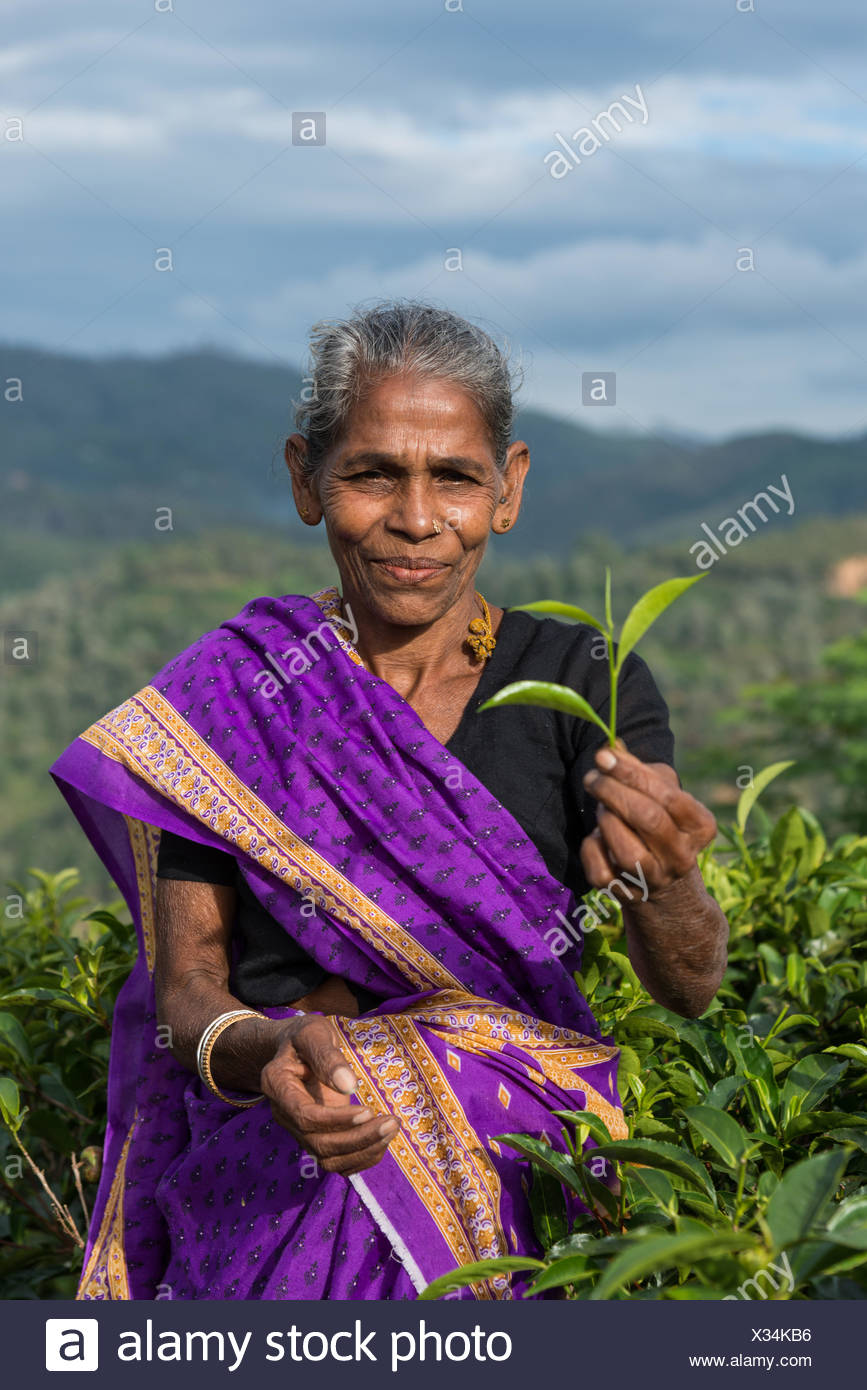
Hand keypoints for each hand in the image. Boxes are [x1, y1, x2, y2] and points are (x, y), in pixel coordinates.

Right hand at [260, 1015, 399, 1174]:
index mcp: (277, 1086)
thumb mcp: (313, 1033)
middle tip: (392, 1122)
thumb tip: (348, 1085)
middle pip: (319, 1143)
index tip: (368, 1110)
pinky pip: (336, 1161)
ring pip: (328, 1158)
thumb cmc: (305, 1036)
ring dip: (363, 1151)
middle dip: (358, 1138)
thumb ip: (327, 1056)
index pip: (305, 1116)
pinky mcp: (315, 1137)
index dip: (336, 1120)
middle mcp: (284, 1115)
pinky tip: (382, 1140)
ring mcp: (298, 1130)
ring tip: (391, 1128)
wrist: (294, 1048)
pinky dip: (361, 1157)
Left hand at [580, 739, 716, 901]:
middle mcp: (683, 857)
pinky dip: (591, 849)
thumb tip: (611, 747)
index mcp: (701, 826)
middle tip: (592, 776)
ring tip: (602, 809)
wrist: (663, 884)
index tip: (603, 756)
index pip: (668, 796)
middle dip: (613, 792)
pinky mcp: (628, 896)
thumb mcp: (660, 793)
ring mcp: (656, 879)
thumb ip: (639, 769)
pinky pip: (601, 872)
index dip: (632, 773)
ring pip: (627, 851)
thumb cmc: (660, 823)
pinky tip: (596, 837)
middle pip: (648, 820)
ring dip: (606, 822)